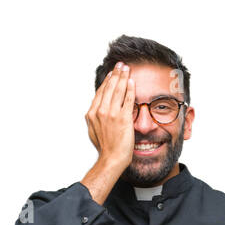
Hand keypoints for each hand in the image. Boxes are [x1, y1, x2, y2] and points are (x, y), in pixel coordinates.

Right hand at [81, 63, 134, 203]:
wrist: (111, 159)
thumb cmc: (104, 148)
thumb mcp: (93, 130)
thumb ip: (95, 118)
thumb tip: (96, 111)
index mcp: (92, 113)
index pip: (101, 92)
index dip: (107, 81)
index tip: (112, 73)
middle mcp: (100, 111)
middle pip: (109, 87)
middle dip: (115, 74)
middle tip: (121, 65)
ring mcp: (111, 114)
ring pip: (117, 90)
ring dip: (123, 77)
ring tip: (127, 69)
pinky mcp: (123, 118)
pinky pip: (127, 100)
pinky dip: (130, 89)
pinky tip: (132, 82)